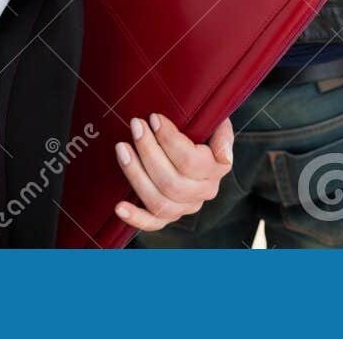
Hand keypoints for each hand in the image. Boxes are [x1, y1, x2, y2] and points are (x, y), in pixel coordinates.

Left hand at [114, 114, 233, 230]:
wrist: (196, 150)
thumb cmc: (202, 132)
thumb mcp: (217, 125)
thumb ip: (222, 134)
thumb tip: (223, 152)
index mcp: (217, 170)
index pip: (191, 161)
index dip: (169, 140)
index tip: (154, 118)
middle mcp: (203, 192)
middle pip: (172, 182)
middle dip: (148, 151)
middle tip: (136, 126)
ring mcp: (185, 207)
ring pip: (159, 201)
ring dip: (136, 175)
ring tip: (122, 148)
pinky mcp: (168, 215)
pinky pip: (152, 223)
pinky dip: (135, 217)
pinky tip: (119, 207)